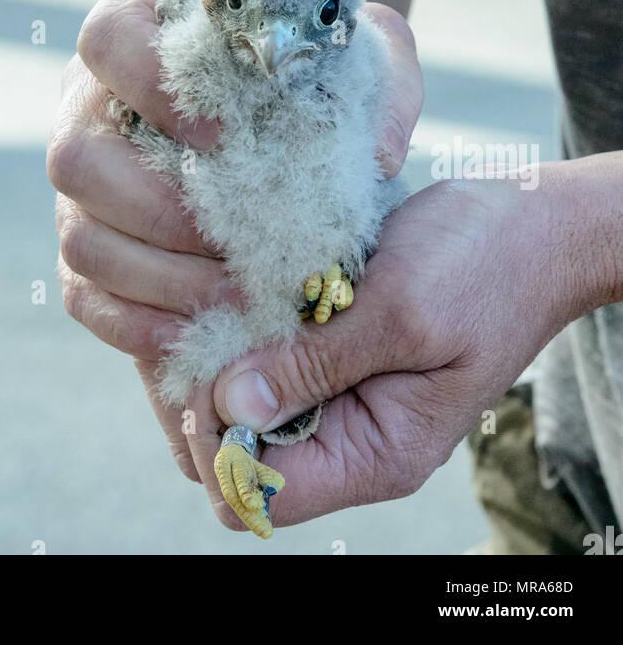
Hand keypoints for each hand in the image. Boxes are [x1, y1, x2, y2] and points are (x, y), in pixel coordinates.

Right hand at [48, 0, 423, 481]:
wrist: (293, 111)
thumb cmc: (318, 67)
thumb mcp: (363, 52)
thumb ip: (383, 83)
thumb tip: (381, 154)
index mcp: (139, 22)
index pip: (107, 37)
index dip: (151, 88)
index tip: (225, 136)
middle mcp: (89, 97)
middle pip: (76, 153)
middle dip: (161, 211)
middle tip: (244, 242)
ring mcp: (82, 177)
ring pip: (79, 232)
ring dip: (157, 276)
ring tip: (239, 296)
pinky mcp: (86, 242)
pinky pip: (83, 291)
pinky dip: (136, 321)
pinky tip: (198, 334)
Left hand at [183, 168, 586, 530]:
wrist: (531, 224)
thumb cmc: (484, 267)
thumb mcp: (401, 313)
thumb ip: (316, 364)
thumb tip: (231, 405)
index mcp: (374, 454)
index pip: (259, 497)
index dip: (216, 445)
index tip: (205, 369)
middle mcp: (348, 435)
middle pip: (237, 455)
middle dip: (202, 396)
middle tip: (188, 323)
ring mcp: (338, 391)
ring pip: (241, 402)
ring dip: (219, 353)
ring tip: (210, 293)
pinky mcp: (329, 345)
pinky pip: (264, 354)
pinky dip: (241, 324)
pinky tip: (231, 278)